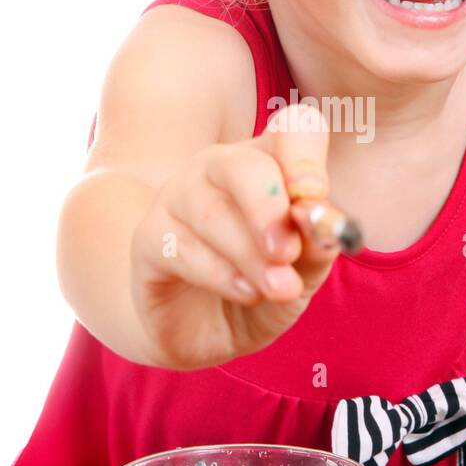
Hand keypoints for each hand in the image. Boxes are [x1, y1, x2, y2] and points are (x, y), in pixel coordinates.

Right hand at [129, 102, 341, 368]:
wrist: (209, 336)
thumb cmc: (263, 288)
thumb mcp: (304, 271)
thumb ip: (318, 242)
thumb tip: (318, 217)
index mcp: (267, 162)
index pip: (292, 129)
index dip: (306, 157)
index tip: (315, 198)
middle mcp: (217, 169)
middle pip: (241, 164)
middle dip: (268, 208)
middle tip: (288, 252)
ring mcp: (176, 199)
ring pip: (210, 212)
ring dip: (251, 255)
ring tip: (279, 289)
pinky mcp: (148, 239)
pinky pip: (180, 247)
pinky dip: (220, 274)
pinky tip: (246, 293)